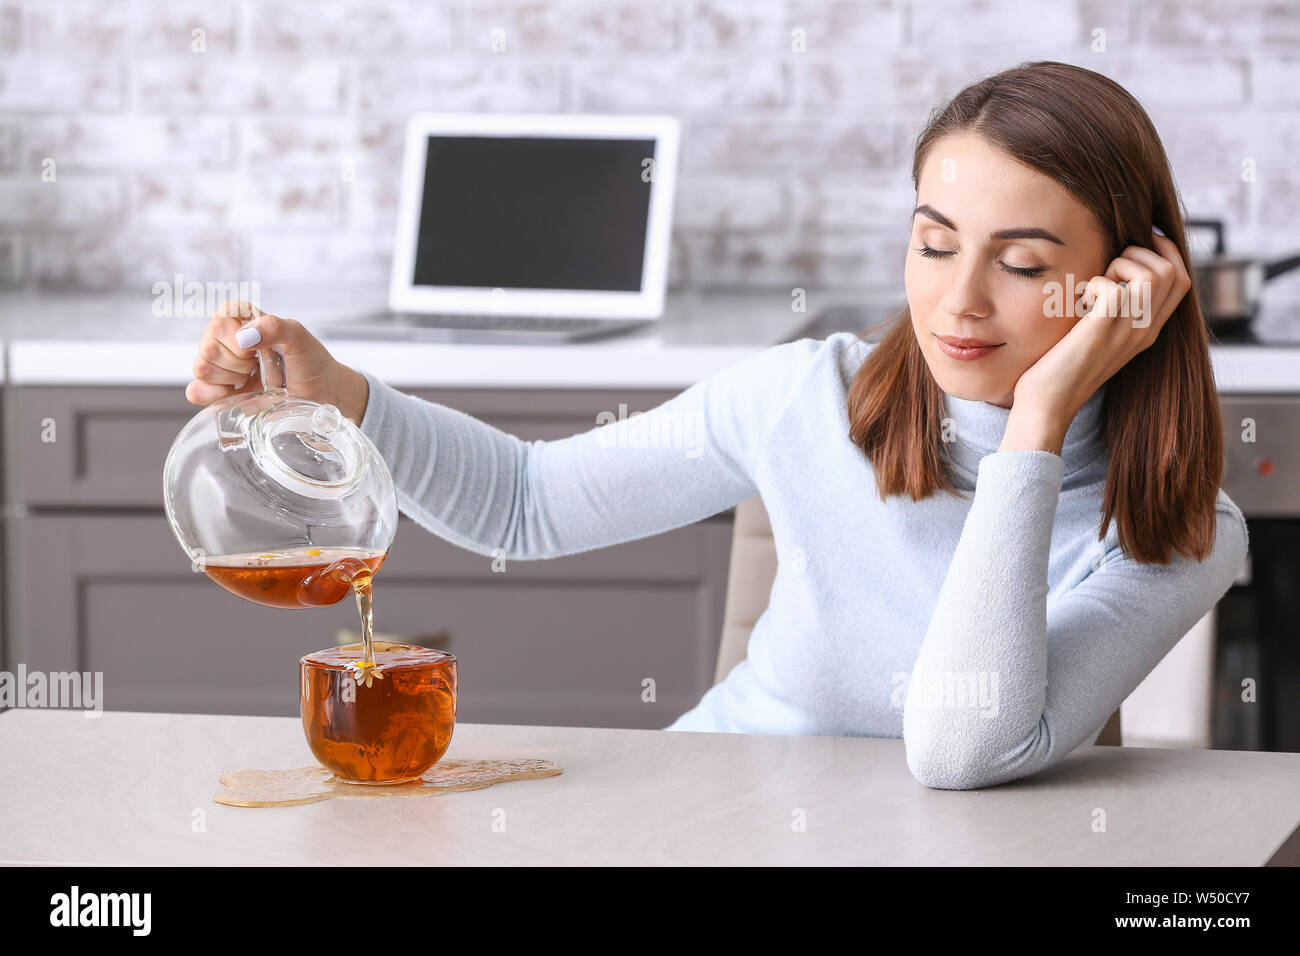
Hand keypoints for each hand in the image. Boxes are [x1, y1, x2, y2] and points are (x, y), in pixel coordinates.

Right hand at [186, 300, 370, 425]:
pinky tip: (235, 393)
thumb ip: (274, 327)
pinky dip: (212, 395)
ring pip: (201, 368)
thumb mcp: (299, 337)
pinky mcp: (220, 390)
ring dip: (231, 378)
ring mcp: (221, 365)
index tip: (258, 348)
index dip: (238, 339)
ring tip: (254, 377)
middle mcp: (226, 338)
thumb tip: (242, 337)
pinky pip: (196, 391)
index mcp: (241, 317)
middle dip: (238, 362)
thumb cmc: (311, 360)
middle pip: (207, 347)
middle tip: (259, 365)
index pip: (220, 320)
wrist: (320, 393)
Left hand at [1011, 228, 1191, 427]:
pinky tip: (1079, 302)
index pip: (1182, 279)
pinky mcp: (1101, 332)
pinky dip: (1095, 283)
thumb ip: (1116, 306)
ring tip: (1096, 286)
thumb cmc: (1063, 364)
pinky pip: (1114, 288)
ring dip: (1121, 265)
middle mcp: (1144, 331)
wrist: (1047, 404)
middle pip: (1173, 271)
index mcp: (1147, 329)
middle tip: (1107, 273)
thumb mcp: (1100, 331)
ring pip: (1153, 274)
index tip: (1140, 240)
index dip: (1167, 251)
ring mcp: (1126, 332)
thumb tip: (1114, 266)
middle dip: (1139, 254)